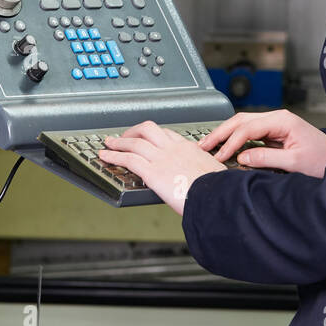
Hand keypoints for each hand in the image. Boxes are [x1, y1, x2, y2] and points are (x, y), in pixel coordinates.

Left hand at [97, 119, 228, 217]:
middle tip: (124, 136)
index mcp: (189, 148)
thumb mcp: (216, 172)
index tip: (146, 137)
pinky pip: (128, 159)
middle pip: (148, 130)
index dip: (153, 134)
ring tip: (109, 144)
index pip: (167, 134)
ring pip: (134, 142)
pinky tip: (105, 156)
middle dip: (133, 132)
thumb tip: (209, 177)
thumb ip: (207, 171)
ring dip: (118, 142)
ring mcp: (162, 159)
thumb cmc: (220, 188)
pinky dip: (114, 156)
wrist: (218, 195)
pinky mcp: (153, 172)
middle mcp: (173, 149)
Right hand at [197, 110, 325, 178]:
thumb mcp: (295, 162)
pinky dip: (235, 139)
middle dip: (221, 133)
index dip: (231, 142)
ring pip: (243, 124)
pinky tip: (225, 146)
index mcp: (283, 120)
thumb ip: (267, 158)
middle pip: (241, 120)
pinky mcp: (275, 133)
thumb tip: (242, 157)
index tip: (220, 156)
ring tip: (208, 145)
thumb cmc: (323, 160)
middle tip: (203, 145)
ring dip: (225, 134)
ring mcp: (276, 124)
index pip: (248, 128)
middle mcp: (278, 118)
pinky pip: (250, 133)